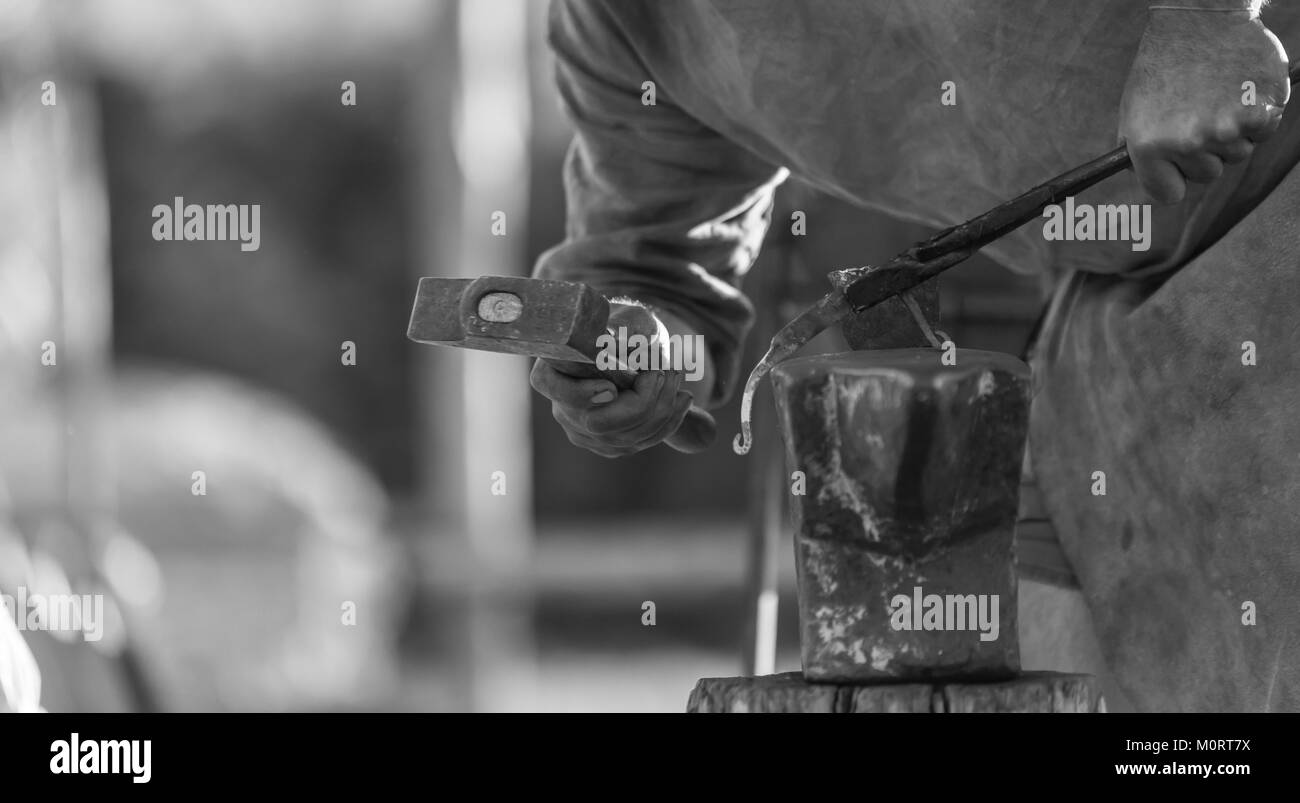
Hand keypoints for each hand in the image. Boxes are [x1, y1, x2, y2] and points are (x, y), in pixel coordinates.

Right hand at [530, 301, 700, 457]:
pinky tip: (683, 397)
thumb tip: (631, 349)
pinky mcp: (612, 445)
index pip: (549, 387)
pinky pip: (643, 441)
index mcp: (551, 370)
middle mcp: (563, 408)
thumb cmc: (625, 325)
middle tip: (663, 371)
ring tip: (677, 374)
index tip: (610, 387)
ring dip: (663, 406)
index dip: (580, 393)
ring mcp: (587, 433)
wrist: (634, 346)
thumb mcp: (625, 318)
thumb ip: (626, 330)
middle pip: (598, 423)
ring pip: (627, 437)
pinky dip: (670, 420)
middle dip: (641, 401)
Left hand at [1119, 7, 1289, 202]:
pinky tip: (1239, 89)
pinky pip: (1263, 133)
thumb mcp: (1133, 110)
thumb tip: (1146, 181)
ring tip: (1216, 96)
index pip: (1167, 194)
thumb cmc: (1163, 65)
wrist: (1200, 17)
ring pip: (1237, 155)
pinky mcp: (1262, 110)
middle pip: (1206, 175)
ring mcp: (1227, 127)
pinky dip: (1257, 116)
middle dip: (1204, 152)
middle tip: (1197, 114)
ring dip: (1231, 133)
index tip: (1175, 166)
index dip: (1173, 179)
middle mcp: (1188, 142)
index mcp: (1149, 145)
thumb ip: (1139, 152)